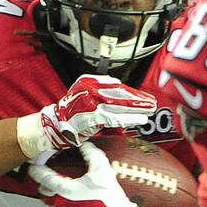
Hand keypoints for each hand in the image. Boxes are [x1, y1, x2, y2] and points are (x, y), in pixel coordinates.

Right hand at [17, 75, 156, 157]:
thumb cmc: (71, 114)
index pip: (116, 86)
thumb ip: (100, 92)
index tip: (144, 97)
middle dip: (138, 99)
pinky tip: (140, 120)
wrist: (54, 125)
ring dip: (137, 109)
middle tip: (152, 103)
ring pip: (120, 105)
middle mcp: (90, 88)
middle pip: (120, 94)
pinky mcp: (93, 116)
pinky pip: (116, 117)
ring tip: (149, 112)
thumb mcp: (84, 96)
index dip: (132, 92)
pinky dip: (129, 119)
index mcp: (88, 81)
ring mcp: (91, 101)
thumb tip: (121, 89)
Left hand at [30, 142, 152, 206]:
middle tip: (49, 175)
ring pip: (49, 203)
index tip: (33, 165)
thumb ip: (91, 154)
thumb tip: (84, 144)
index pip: (42, 177)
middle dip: (44, 182)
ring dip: (52, 194)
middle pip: (43, 191)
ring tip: (61, 188)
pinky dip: (60, 206)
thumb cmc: (109, 199)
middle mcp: (58, 204)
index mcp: (64, 190)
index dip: (36, 170)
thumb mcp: (102, 170)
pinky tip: (71, 202)